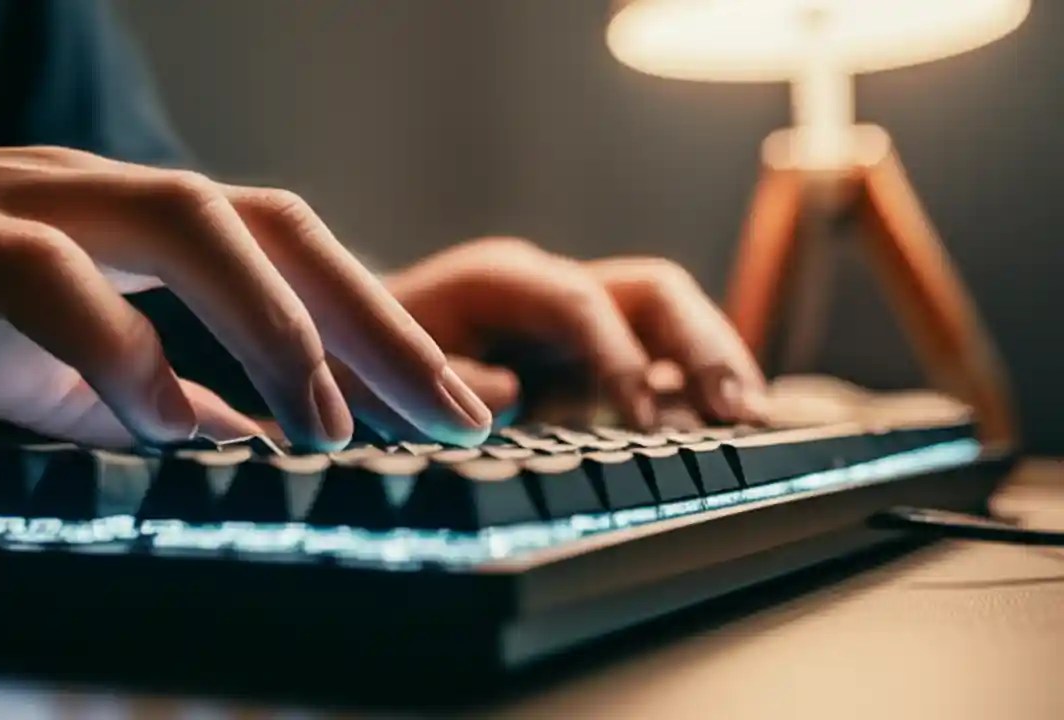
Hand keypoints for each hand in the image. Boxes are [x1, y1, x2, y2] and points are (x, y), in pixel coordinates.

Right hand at [0, 142, 491, 448]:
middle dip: (377, 323)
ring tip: (329, 424)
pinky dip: (118, 345)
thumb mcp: (75, 364)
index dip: (388, 329)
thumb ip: (163, 395)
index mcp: (153, 227)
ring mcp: (38, 200)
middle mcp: (116, 197)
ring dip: (275, 325)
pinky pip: (49, 275)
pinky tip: (160, 419)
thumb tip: (251, 447)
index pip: (301, 260)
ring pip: (190, 222)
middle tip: (451, 416)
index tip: (459, 409)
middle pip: (281, 227)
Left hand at [386, 237, 765, 429]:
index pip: (580, 302)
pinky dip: (693, 392)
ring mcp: (580, 323)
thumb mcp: (381, 364)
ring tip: (752, 421)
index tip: (642, 416)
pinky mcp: (591, 359)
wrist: (362, 343)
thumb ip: (442, 374)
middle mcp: (554, 290)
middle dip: (699, 346)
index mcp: (503, 278)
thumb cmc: (368, 352)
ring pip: (669, 322)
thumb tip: (509, 392)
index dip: (617, 355)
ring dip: (714, 365)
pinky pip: (658, 362)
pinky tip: (725, 431)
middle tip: (736, 410)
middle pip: (651, 293)